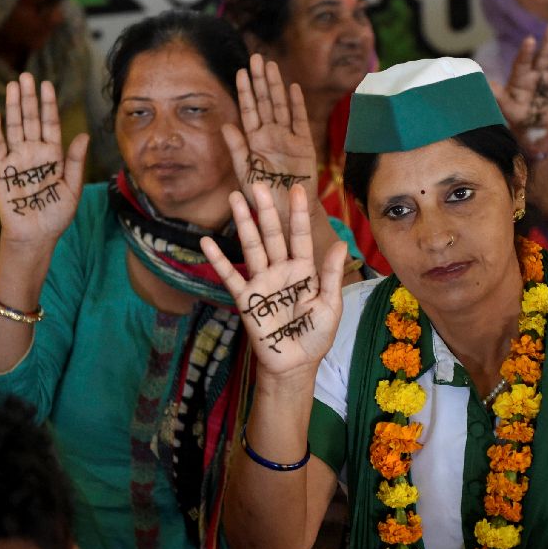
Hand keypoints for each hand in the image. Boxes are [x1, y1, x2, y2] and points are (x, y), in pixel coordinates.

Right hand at [0, 72, 87, 246]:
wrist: (35, 235)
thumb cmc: (56, 214)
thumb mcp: (72, 188)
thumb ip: (76, 162)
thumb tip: (84, 135)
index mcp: (53, 156)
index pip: (51, 124)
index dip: (48, 105)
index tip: (47, 85)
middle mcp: (34, 153)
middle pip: (31, 120)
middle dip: (30, 98)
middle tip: (27, 76)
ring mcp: (17, 159)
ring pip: (14, 127)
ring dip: (14, 106)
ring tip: (13, 85)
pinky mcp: (0, 169)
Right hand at [200, 183, 348, 381]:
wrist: (295, 364)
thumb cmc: (316, 335)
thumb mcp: (331, 305)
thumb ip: (332, 275)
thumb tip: (340, 244)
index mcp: (304, 271)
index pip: (300, 236)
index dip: (298, 214)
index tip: (297, 189)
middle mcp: (281, 271)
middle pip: (272, 235)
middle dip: (265, 211)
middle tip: (257, 185)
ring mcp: (261, 283)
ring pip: (251, 248)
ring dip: (243, 224)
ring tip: (234, 199)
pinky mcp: (246, 299)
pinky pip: (230, 277)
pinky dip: (218, 261)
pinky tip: (207, 242)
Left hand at [223, 54, 316, 221]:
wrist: (287, 212)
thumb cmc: (264, 196)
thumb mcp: (245, 173)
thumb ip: (236, 149)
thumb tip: (226, 124)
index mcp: (254, 141)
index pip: (248, 110)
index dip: (244, 91)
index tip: (240, 71)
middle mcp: (270, 135)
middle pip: (264, 102)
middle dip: (260, 80)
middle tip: (256, 57)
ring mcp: (288, 138)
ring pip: (280, 106)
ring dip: (276, 86)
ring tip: (271, 66)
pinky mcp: (304, 145)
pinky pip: (299, 121)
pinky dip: (297, 105)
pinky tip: (293, 88)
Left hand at [494, 22, 547, 158]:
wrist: (533, 125)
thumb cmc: (518, 116)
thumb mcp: (507, 108)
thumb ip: (498, 97)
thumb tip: (487, 85)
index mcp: (520, 76)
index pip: (523, 61)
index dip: (526, 51)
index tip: (530, 40)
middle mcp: (535, 71)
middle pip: (543, 55)